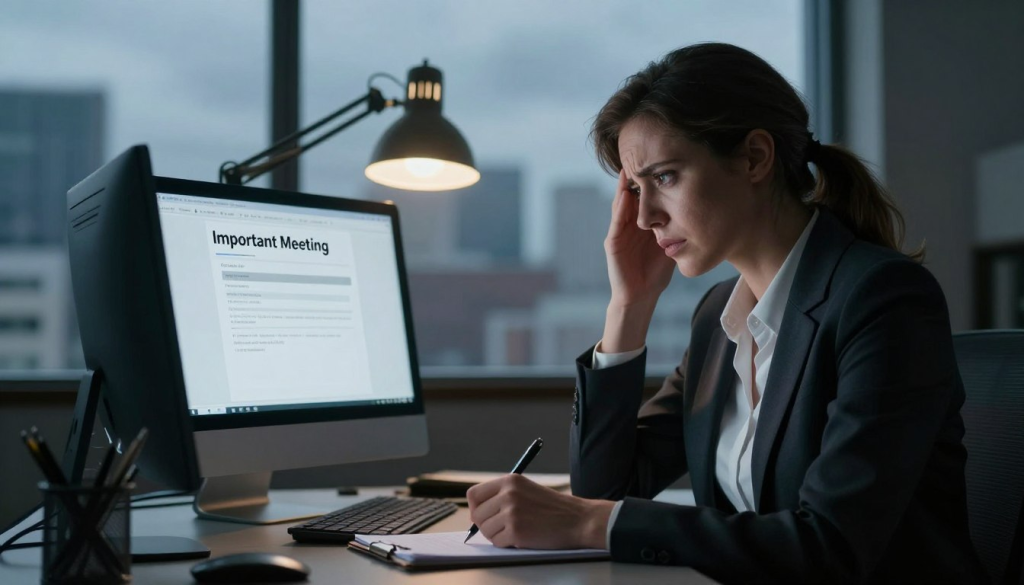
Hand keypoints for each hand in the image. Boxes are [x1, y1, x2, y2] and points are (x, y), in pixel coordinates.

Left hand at [466, 474, 614, 549]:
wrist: (578, 520)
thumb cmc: (552, 508)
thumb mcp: (526, 489)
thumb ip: (502, 495)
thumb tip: (476, 511)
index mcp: (509, 481)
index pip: (473, 494)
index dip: (476, 508)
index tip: (484, 515)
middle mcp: (508, 494)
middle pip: (476, 515)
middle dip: (486, 525)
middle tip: (502, 528)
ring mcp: (511, 513)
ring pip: (485, 530)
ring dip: (497, 536)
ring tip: (515, 532)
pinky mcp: (516, 531)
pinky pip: (497, 543)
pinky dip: (506, 544)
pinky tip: (522, 538)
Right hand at [604, 169, 675, 308]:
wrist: (642, 297)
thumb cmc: (656, 274)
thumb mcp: (671, 246)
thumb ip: (677, 229)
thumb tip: (700, 214)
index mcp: (643, 225)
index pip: (645, 198)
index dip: (650, 182)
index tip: (659, 163)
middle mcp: (629, 225)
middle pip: (631, 196)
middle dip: (635, 178)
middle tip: (640, 157)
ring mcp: (619, 233)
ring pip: (621, 204)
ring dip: (624, 187)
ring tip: (629, 169)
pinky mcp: (612, 243)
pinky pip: (616, 221)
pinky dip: (619, 208)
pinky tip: (624, 195)